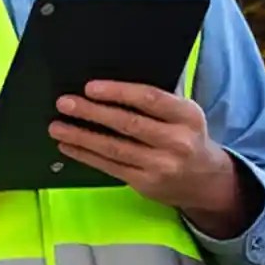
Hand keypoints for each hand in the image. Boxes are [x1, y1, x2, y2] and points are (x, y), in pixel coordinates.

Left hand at [49, 80, 258, 237]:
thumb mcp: (184, 113)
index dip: (118, 92)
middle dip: (92, 112)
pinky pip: (110, 166)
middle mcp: (177, 141)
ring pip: (114, 148)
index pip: (150, 99)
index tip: (90, 87)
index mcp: (187, 115)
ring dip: (81, 136)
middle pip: (128, 124)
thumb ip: (157, 98)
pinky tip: (67, 145)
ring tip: (56, 126)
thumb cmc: (186, 135)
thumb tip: (112, 80)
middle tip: (64, 102)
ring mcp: (161, 165)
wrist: (208, 181)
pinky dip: (85, 155)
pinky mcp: (146, 184)